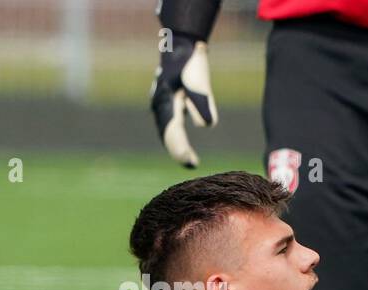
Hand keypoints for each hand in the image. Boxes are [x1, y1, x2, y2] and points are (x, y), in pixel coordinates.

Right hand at [150, 34, 217, 168]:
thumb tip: (207, 125)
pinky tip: (185, 149)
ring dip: (176, 147)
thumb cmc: (191, 63)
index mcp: (167, 100)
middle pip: (168, 134)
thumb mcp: (199, 80)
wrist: (181, 47)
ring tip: (190, 161)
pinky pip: (170, 127)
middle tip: (192, 165)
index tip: (191, 162)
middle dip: (178, 151)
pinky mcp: (167, 104)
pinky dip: (175, 139)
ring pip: (167, 131)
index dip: (180, 148)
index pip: (173, 130)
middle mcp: (161, 105)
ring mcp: (162, 104)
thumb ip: (203, 102)